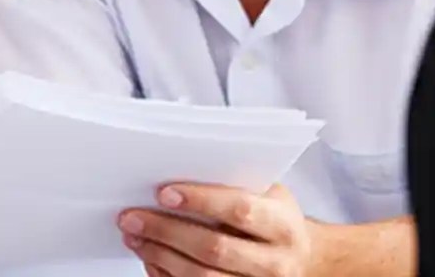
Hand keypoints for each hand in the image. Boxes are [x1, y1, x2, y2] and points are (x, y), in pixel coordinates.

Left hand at [118, 183, 312, 276]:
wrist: (303, 259)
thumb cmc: (274, 219)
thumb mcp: (268, 194)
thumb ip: (233, 183)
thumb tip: (175, 168)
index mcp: (282, 224)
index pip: (240, 210)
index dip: (201, 201)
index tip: (163, 193)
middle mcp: (275, 262)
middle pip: (215, 249)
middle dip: (167, 231)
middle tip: (132, 217)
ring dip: (160, 256)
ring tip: (134, 237)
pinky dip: (166, 276)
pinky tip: (150, 259)